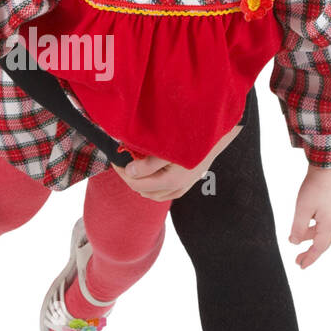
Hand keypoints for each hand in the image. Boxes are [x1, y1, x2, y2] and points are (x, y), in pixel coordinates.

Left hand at [110, 119, 243, 200]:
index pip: (136, 183)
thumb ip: (148, 163)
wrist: (215, 135)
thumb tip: (130, 172)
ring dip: (139, 183)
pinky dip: (152, 187)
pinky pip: (163, 194)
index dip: (122, 172)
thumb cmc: (190, 138)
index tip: (115, 159)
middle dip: (128, 177)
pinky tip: (147, 177)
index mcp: (171, 180)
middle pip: (142, 190)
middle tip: (120, 161)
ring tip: (131, 168)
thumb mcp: (167, 149)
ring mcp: (182, 188)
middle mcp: (176, 188)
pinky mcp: (185, 186)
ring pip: (152, 194)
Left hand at [289, 165, 330, 267]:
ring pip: (324, 234)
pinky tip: (306, 227)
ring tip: (298, 241)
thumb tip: (294, 243)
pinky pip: (326, 225)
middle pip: (324, 243)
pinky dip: (315, 230)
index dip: (309, 258)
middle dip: (311, 253)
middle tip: (298, 260)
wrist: (327, 168)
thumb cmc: (315, 188)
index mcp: (329, 225)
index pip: (318, 248)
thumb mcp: (302, 209)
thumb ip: (298, 228)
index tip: (300, 266)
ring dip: (311, 240)